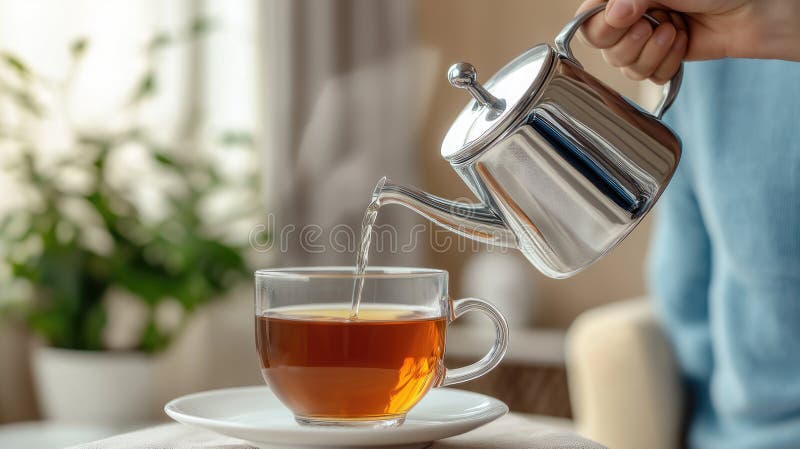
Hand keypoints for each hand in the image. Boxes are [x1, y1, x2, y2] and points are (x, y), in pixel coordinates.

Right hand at [577, 0, 799, 83]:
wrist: (754, 12)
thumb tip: (612, 14)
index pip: (587, 19)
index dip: (603, 24)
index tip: (629, 16)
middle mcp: (629, 17)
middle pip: (602, 47)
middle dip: (630, 42)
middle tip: (655, 25)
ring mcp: (643, 40)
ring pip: (623, 67)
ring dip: (653, 52)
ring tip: (676, 32)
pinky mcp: (660, 61)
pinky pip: (646, 78)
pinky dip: (666, 63)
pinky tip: (683, 44)